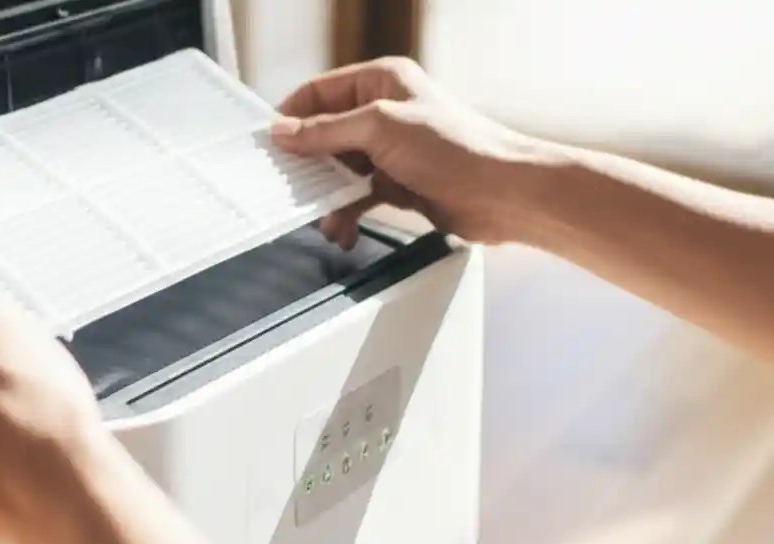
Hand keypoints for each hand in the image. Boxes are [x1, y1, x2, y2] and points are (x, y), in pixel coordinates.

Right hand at [272, 57, 540, 247]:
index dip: (292, 117)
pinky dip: (347, 215)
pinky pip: (358, 197)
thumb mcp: (381, 128)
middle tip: (290, 188)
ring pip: (340, 171)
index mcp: (381, 80)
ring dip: (328, 197)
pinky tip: (344, 232)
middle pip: (325, 135)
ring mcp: (391, 150)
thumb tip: (285, 132)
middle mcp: (384, 112)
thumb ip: (328, 130)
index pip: (319, 92)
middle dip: (308, 165)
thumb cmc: (458, 149)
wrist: (504, 194)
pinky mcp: (399, 184)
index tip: (269, 145)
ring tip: (325, 221)